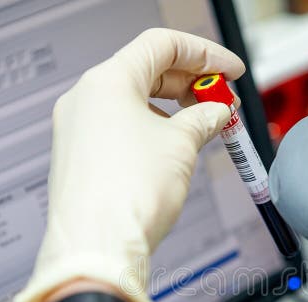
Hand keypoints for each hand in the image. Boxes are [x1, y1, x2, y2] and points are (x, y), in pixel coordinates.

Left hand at [12, 29, 244, 301]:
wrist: (97, 249)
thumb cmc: (127, 196)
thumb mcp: (181, 146)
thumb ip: (203, 119)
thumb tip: (215, 113)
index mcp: (107, 82)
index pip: (162, 46)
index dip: (204, 54)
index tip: (229, 70)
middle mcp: (86, 99)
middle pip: (147, 72)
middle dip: (191, 84)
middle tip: (223, 101)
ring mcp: (78, 129)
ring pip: (134, 102)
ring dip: (174, 109)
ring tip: (205, 128)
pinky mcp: (80, 157)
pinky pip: (121, 129)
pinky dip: (153, 130)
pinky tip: (177, 148)